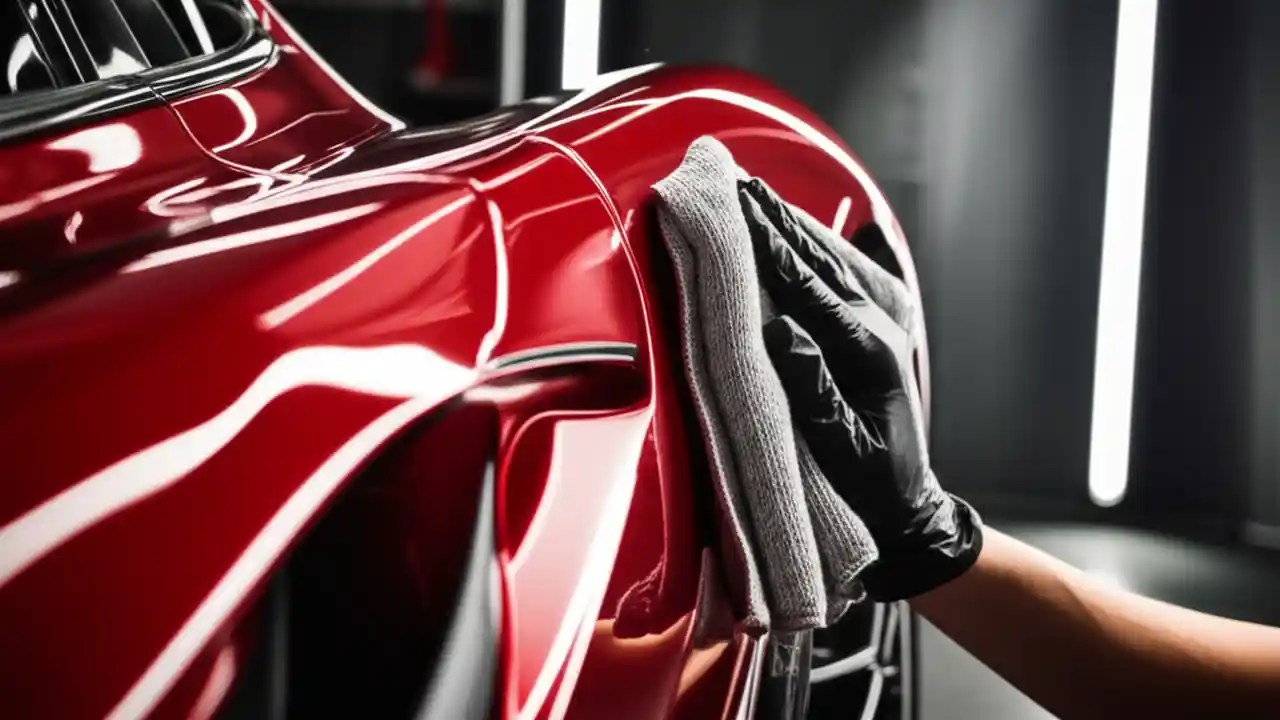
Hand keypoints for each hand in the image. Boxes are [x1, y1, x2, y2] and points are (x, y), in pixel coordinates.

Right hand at [739, 181, 982, 599]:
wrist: (907, 507)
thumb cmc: (869, 488)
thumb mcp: (842, 452)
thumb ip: (813, 390)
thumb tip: (778, 329)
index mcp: (869, 349)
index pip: (806, 283)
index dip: (766, 243)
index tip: (733, 207)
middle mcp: (881, 322)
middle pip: (817, 255)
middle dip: (772, 217)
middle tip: (732, 179)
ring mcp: (886, 317)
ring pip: (830, 254)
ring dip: (788, 222)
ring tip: (750, 191)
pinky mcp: (882, 321)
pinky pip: (840, 269)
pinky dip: (808, 242)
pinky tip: (786, 225)